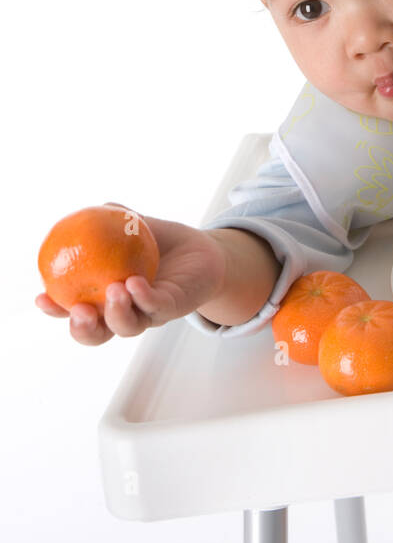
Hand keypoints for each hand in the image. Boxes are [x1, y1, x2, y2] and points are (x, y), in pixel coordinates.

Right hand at [34, 202, 224, 345]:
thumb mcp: (134, 228)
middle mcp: (124, 312)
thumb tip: (95, 208)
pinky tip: (134, 283)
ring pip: (127, 326)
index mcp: (104, 298)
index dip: (55, 310)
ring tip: (114, 290)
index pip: (73, 310)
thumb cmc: (159, 242)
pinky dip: (143, 298)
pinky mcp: (172, 308)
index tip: (41, 298)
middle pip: (97, 333)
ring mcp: (148, 314)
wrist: (201, 250)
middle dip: (83, 329)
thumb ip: (112, 219)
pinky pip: (156, 307)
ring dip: (116, 313)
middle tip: (78, 311)